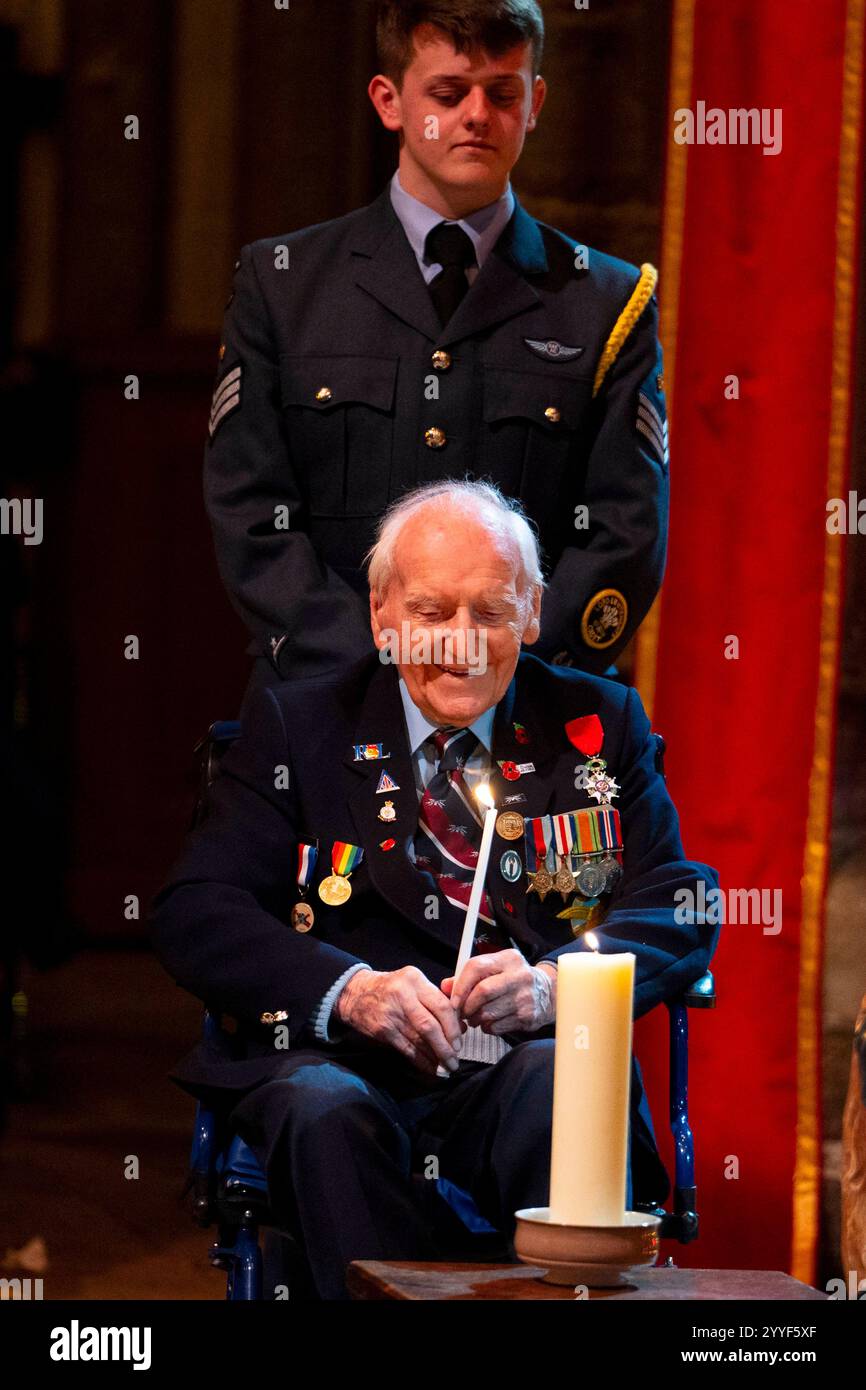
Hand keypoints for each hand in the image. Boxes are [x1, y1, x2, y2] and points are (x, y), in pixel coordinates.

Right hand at [336, 966, 465, 1076]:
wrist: (356, 993)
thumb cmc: (392, 988)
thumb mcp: (413, 984)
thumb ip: (435, 1000)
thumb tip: (461, 1026)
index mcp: (415, 980)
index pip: (441, 1006)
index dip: (453, 1028)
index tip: (459, 1042)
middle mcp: (403, 995)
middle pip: (430, 1026)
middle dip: (446, 1047)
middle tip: (454, 1060)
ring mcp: (391, 1014)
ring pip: (419, 1040)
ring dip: (434, 1057)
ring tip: (445, 1067)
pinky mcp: (382, 1030)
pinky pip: (406, 1049)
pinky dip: (420, 1061)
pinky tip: (429, 1067)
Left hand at [441, 951, 556, 1033]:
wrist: (548, 992)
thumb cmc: (515, 980)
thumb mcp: (495, 970)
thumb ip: (468, 977)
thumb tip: (445, 987)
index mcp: (508, 959)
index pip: (477, 967)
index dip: (461, 985)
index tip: (453, 999)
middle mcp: (519, 975)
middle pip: (483, 991)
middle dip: (467, 1005)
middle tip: (462, 1012)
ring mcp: (525, 997)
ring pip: (488, 1012)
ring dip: (475, 1018)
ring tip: (474, 1017)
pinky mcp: (527, 1016)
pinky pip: (497, 1026)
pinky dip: (487, 1027)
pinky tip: (489, 1022)